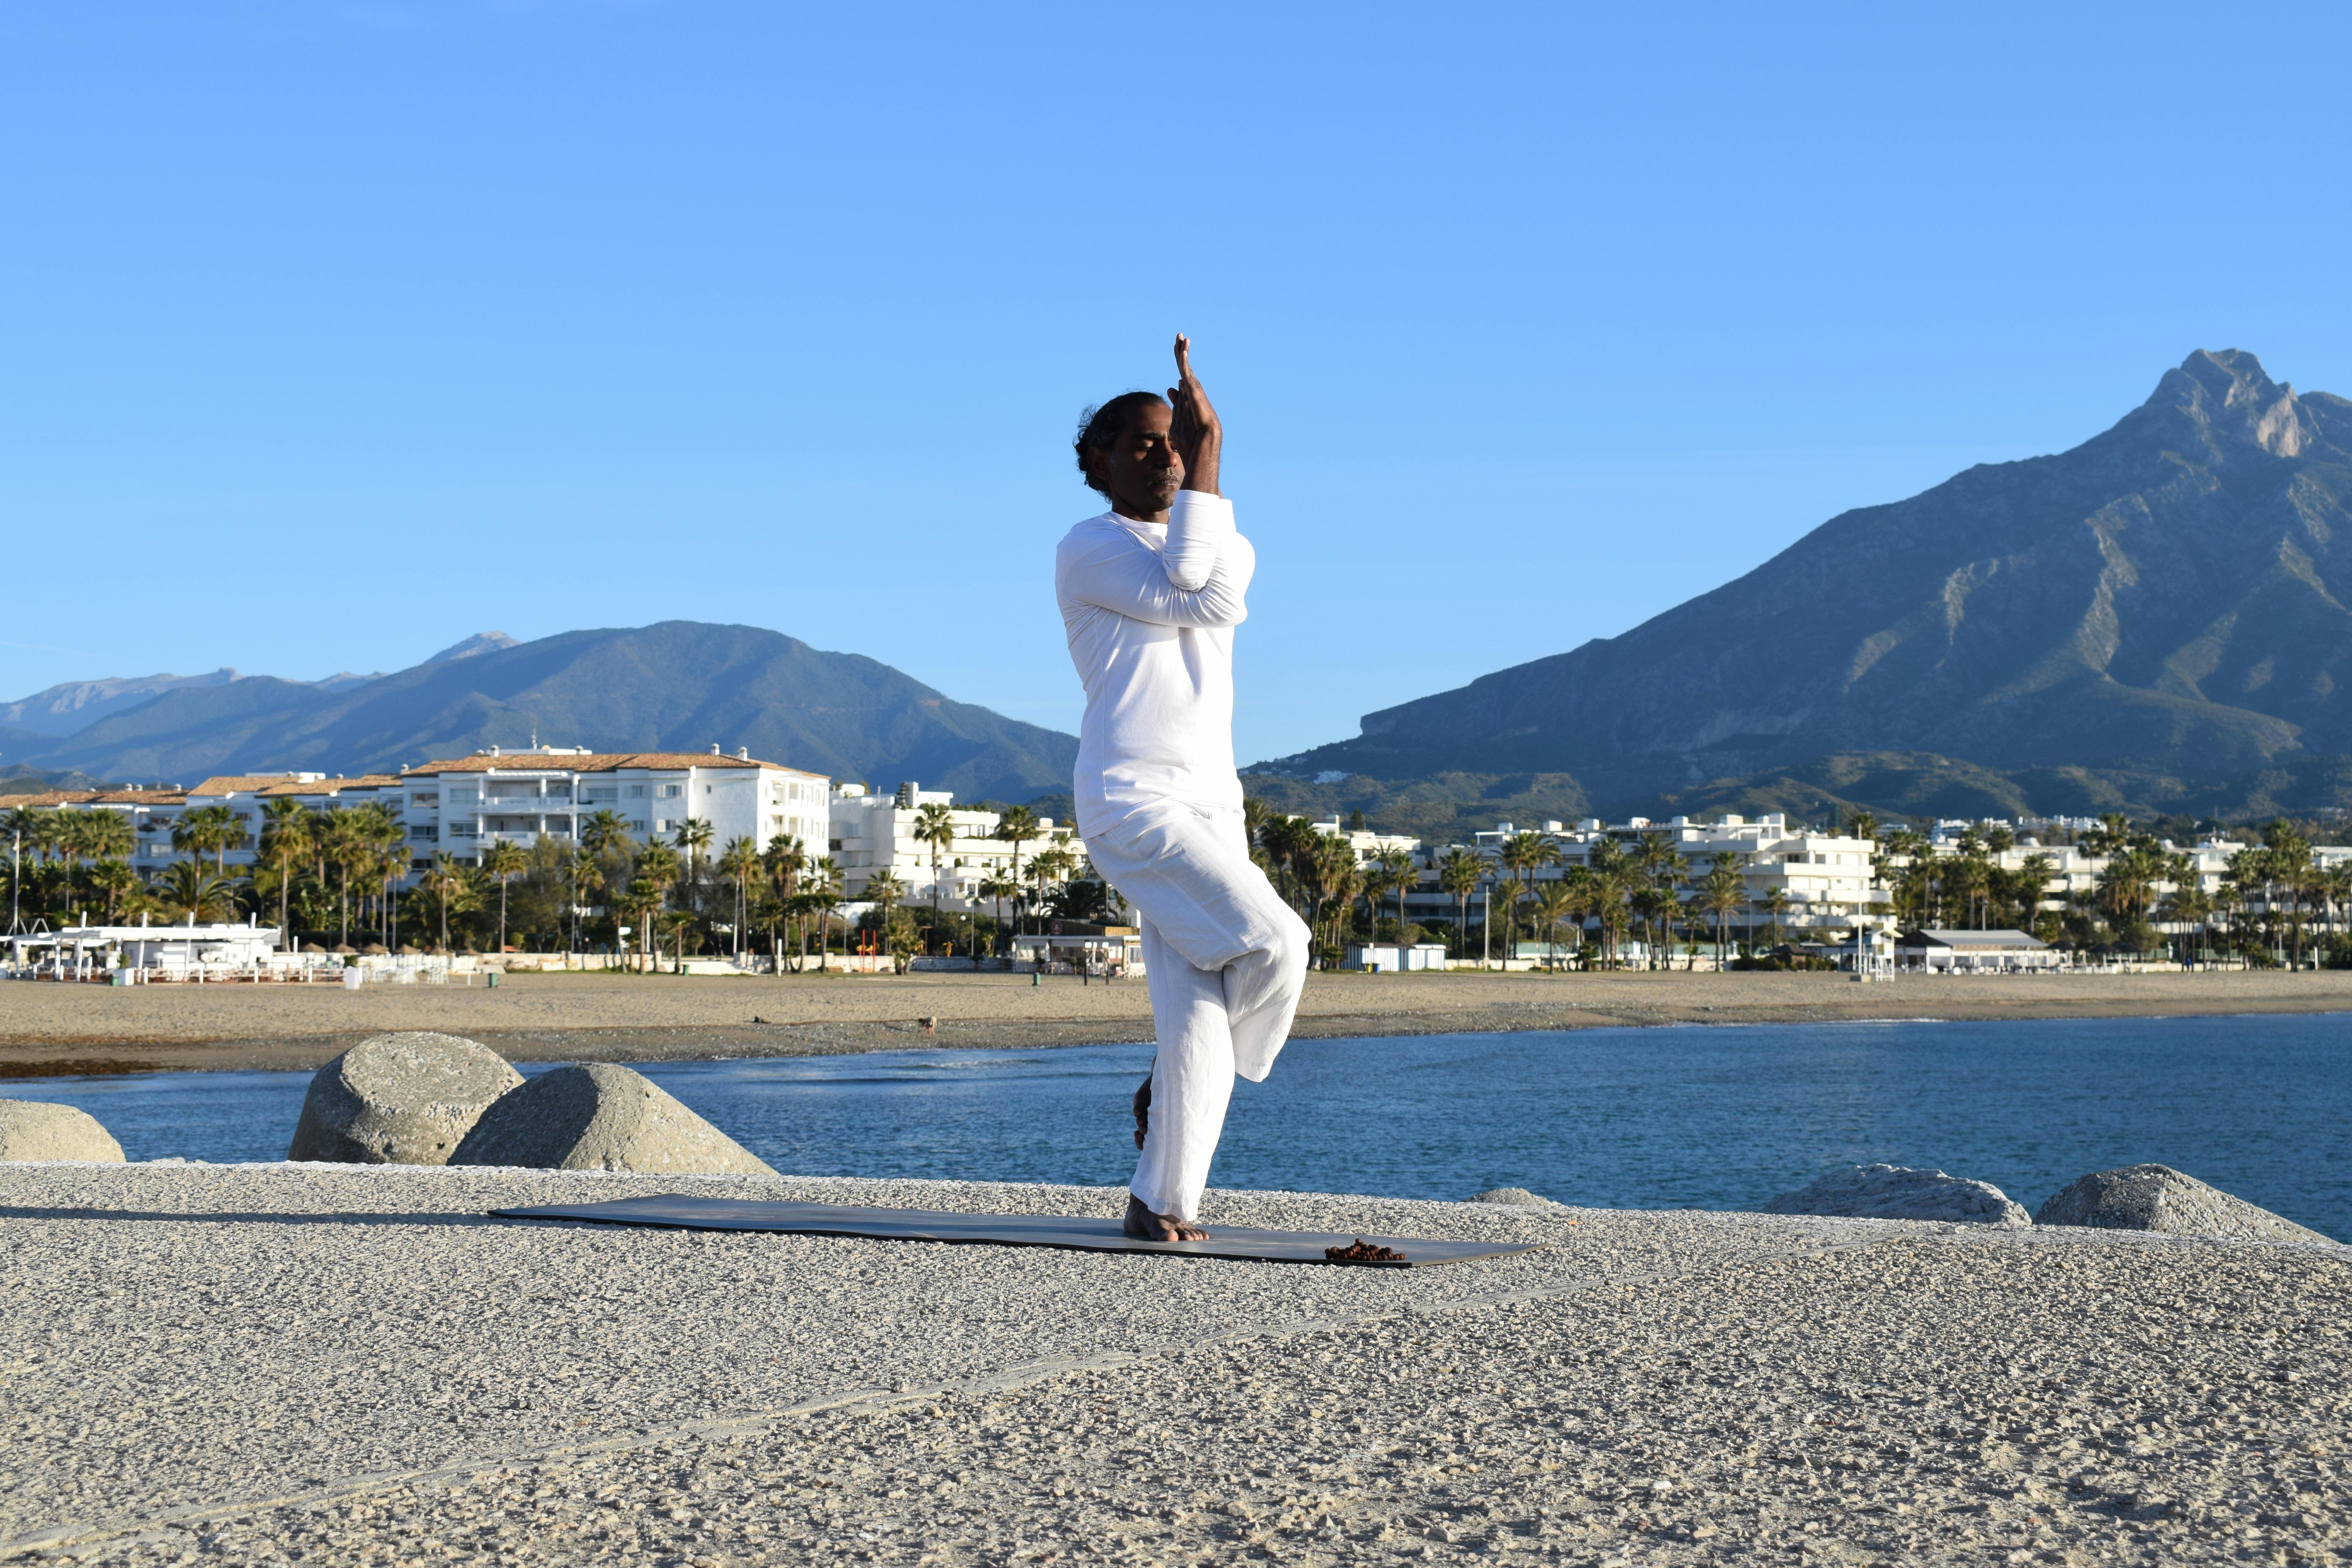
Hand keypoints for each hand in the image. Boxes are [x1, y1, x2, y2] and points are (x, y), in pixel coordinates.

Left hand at [1167, 333, 1220, 495]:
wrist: (1203, 452)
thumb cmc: (1192, 444)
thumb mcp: (1178, 421)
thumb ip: (1177, 404)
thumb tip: (1171, 387)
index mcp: (1193, 401)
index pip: (1185, 380)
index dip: (1181, 365)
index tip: (1178, 352)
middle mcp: (1197, 396)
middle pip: (1187, 371)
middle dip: (1182, 353)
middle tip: (1179, 337)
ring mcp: (1198, 396)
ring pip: (1188, 370)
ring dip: (1183, 353)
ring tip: (1180, 338)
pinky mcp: (1197, 398)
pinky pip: (1188, 377)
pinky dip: (1184, 364)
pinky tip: (1181, 353)